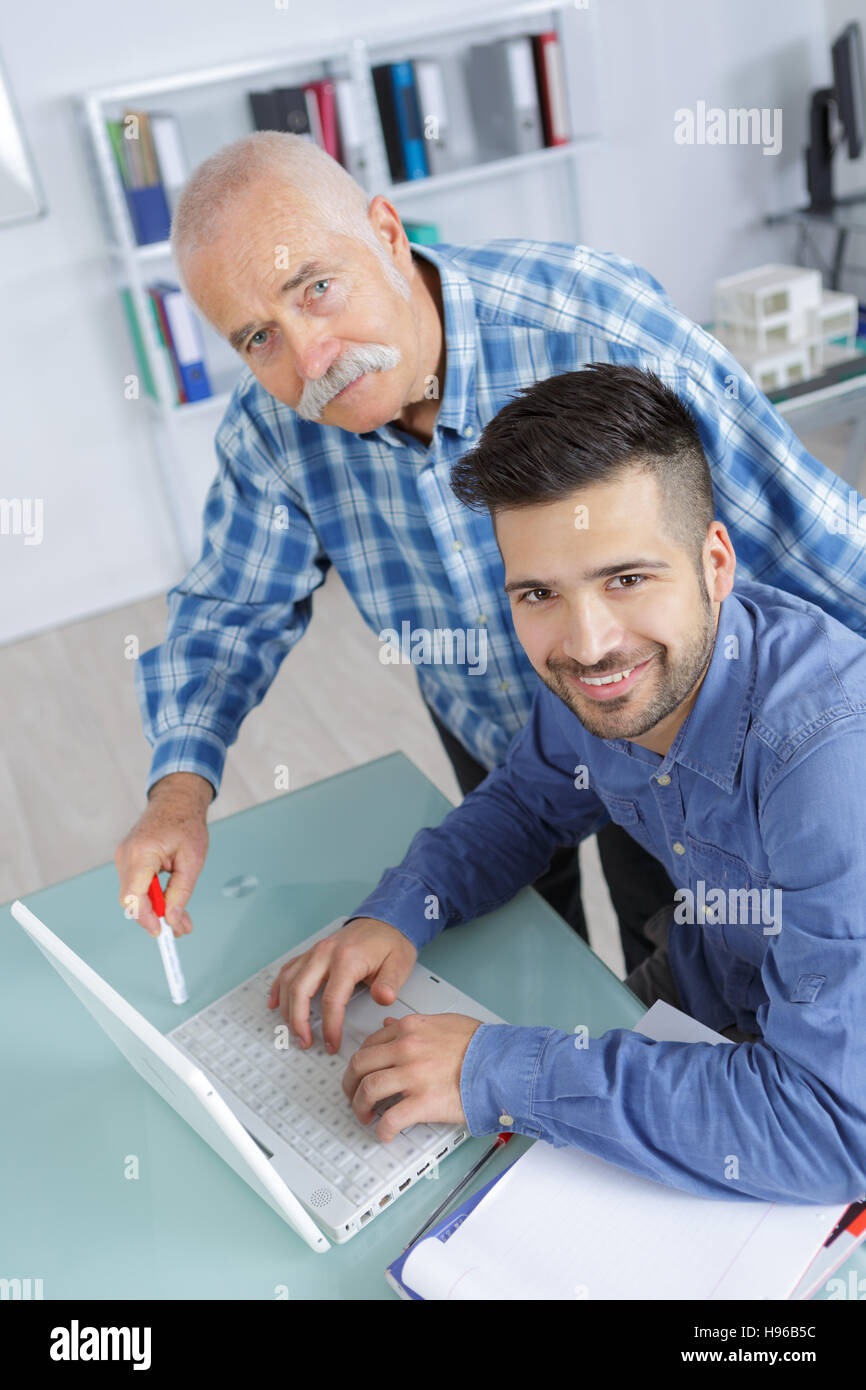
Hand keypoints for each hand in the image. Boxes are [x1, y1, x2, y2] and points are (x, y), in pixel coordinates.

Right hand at [114, 772, 212, 936]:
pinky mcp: (128, 860)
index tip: (160, 932)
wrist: (177, 800)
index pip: (133, 895)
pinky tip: (169, 903)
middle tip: (178, 928)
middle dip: (153, 917)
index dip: (145, 918)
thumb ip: (181, 892)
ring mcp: (124, 857)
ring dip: (155, 909)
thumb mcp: (192, 861)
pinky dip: (151, 897)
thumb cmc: (186, 823)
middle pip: (131, 899)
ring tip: (180, 918)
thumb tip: (173, 919)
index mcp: (141, 852)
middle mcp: (126, 855)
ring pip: (134, 895)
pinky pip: (136, 885)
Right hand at [267, 916, 417, 1053]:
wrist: (385, 920)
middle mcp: (326, 953)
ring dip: (286, 1008)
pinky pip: (288, 969)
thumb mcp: (400, 963)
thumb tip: (383, 999)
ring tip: (293, 1030)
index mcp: (347, 959)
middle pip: (300, 991)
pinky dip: (278, 987)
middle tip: (305, 1041)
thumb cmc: (391, 942)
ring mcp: (316, 951)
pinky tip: (275, 1003)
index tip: (332, 1044)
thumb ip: (390, 984)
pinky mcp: (312, 952)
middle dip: (298, 1021)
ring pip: (288, 981)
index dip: (329, 1027)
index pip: (332, 1000)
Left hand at [341, 1012, 482, 1140]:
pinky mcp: (423, 1102)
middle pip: (360, 1065)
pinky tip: (385, 1133)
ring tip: (365, 1115)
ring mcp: (413, 1075)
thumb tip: (390, 1025)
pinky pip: (391, 1119)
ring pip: (368, 1090)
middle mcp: (406, 1049)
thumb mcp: (445, 1022)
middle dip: (350, 1083)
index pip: (371, 1043)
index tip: (362, 1072)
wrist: (502, 1063)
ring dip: (360, 1106)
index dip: (362, 1061)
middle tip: (353, 1095)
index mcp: (411, 1028)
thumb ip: (415, 1025)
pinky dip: (382, 1130)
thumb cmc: (482, 1045)